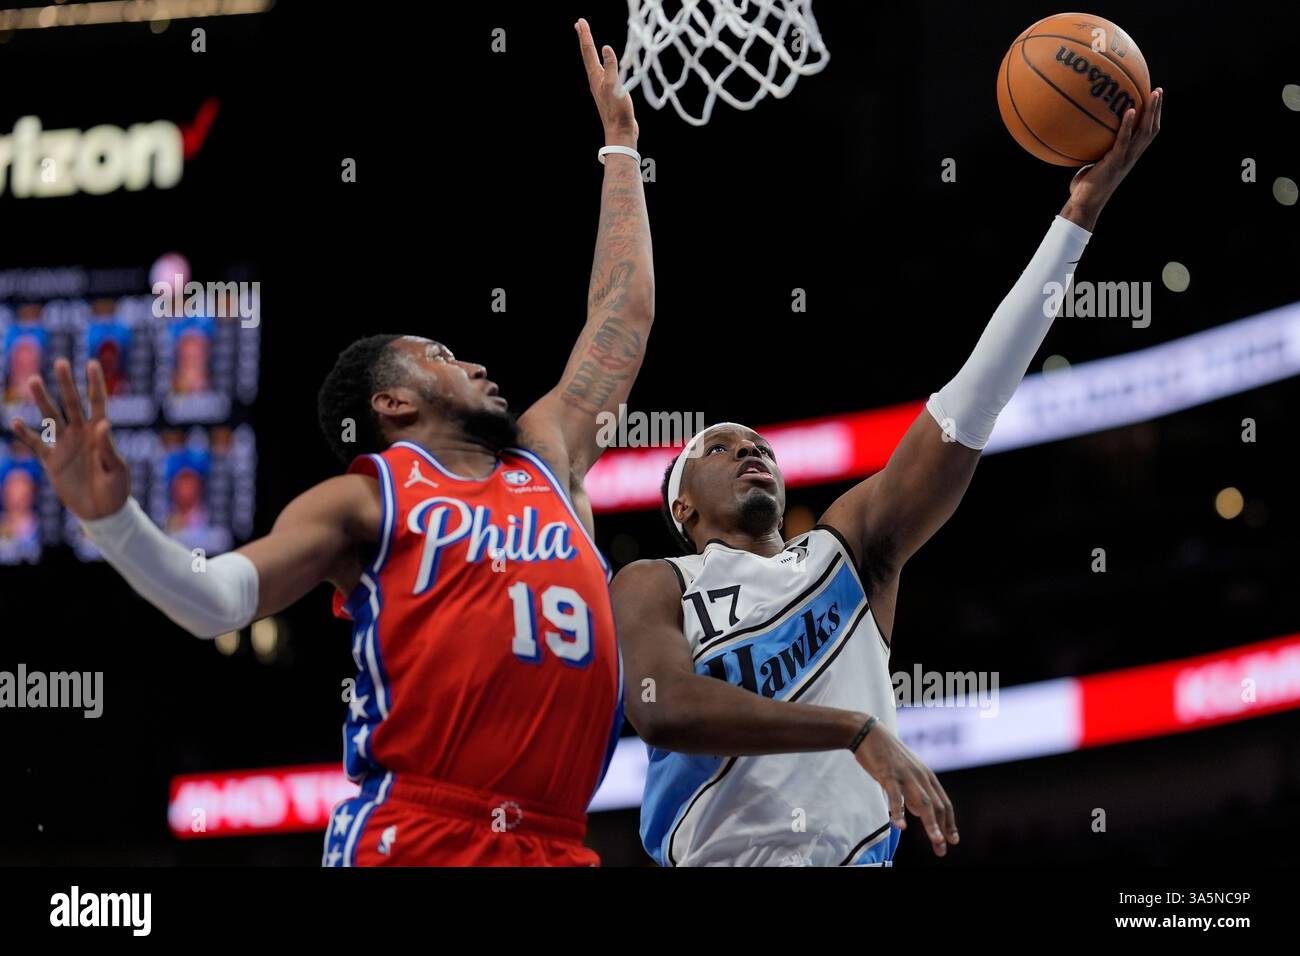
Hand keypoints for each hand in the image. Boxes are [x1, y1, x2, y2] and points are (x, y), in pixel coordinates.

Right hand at [10, 358, 129, 519]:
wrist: (102, 512)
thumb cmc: (116, 490)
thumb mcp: (116, 469)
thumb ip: (108, 447)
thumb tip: (103, 424)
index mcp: (100, 433)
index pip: (98, 403)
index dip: (95, 383)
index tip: (91, 363)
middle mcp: (81, 434)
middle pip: (72, 404)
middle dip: (66, 384)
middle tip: (60, 362)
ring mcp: (65, 446)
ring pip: (51, 417)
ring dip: (43, 400)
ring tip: (33, 380)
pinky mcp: (52, 461)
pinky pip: (36, 444)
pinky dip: (25, 434)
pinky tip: (15, 421)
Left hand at [575, 17, 638, 145]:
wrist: (621, 132)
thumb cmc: (618, 111)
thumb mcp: (615, 86)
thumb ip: (611, 67)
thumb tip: (605, 48)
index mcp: (596, 77)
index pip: (588, 51)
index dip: (585, 35)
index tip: (580, 21)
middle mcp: (596, 80)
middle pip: (588, 55)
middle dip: (584, 39)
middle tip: (579, 25)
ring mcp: (602, 86)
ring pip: (594, 63)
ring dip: (590, 50)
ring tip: (588, 41)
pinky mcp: (609, 92)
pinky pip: (604, 71)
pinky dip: (603, 62)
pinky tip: (605, 64)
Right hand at [852, 716, 958, 856]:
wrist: (869, 733)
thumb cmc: (887, 755)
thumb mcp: (907, 772)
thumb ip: (916, 792)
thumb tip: (921, 812)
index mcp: (926, 776)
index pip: (943, 803)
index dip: (950, 822)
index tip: (953, 840)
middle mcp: (920, 776)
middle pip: (936, 806)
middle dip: (942, 828)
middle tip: (942, 848)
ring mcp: (905, 775)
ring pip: (922, 802)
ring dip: (931, 823)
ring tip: (937, 840)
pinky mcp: (888, 775)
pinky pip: (895, 796)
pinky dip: (899, 812)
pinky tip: (901, 826)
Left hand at [1062, 87, 1162, 229]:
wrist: (1084, 205)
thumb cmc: (1084, 187)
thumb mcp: (1091, 164)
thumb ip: (1093, 150)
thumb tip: (1082, 133)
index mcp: (1129, 156)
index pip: (1146, 133)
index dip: (1152, 117)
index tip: (1153, 99)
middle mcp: (1131, 157)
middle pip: (1151, 129)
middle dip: (1157, 109)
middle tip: (1158, 90)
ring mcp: (1125, 160)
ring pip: (1144, 132)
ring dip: (1151, 112)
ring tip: (1153, 94)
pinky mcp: (1115, 163)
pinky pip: (1124, 141)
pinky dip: (1127, 125)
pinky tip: (1130, 110)